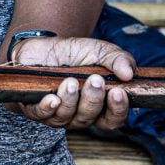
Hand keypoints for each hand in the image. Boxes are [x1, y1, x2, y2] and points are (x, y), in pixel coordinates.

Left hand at [12, 37, 132, 129]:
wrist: (42, 45)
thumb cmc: (74, 53)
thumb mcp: (100, 51)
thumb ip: (118, 59)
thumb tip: (130, 73)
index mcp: (98, 105)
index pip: (112, 119)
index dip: (117, 110)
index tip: (118, 92)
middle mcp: (78, 114)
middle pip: (89, 118)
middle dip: (93, 100)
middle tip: (95, 79)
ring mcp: (56, 114)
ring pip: (66, 117)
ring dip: (71, 100)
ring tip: (71, 82)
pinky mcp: (35, 108)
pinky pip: (41, 115)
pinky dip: (47, 108)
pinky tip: (52, 99)